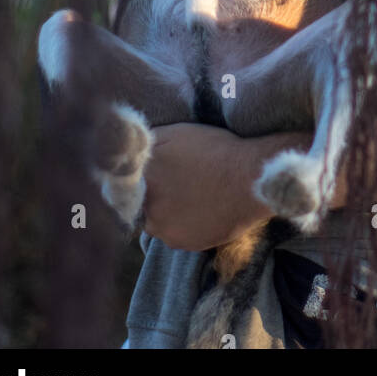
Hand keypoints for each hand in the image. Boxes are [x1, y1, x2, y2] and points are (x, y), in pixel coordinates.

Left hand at [142, 123, 311, 250]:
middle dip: (155, 195)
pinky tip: (202, 209)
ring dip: (168, 211)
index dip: (138, 179)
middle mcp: (145, 207)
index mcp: (142, 178)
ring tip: (193, 197)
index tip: (151, 176)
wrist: (250, 178)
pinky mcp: (182, 243)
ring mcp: (163, 228)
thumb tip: (133, 151)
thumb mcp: (177, 132)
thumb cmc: (216, 150)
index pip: (126, 184)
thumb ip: (147, 144)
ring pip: (158, 221)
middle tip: (179, 184)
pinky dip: (185, 224)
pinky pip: (176, 234)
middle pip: (141, 203)